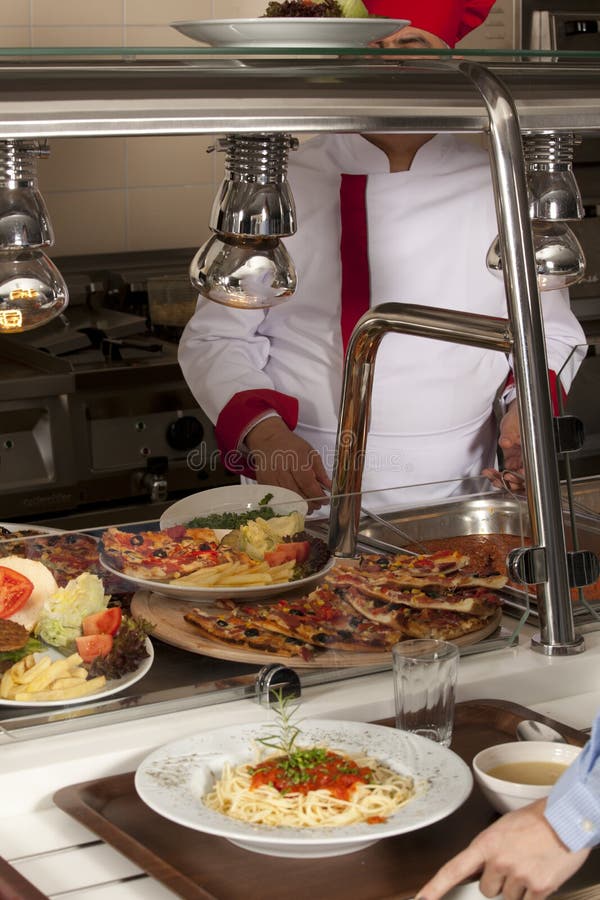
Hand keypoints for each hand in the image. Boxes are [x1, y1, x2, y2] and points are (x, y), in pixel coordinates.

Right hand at [245, 417, 331, 509]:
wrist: (269, 440)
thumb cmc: (291, 446)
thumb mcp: (310, 454)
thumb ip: (320, 471)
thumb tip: (330, 487)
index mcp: (295, 459)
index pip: (307, 483)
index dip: (317, 494)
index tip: (325, 499)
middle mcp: (281, 468)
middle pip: (296, 493)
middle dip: (310, 503)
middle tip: (318, 505)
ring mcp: (270, 476)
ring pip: (286, 498)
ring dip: (299, 505)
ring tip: (309, 506)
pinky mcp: (263, 482)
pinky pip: (276, 498)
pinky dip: (287, 503)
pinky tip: (296, 503)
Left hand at [416, 799, 589, 899]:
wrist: (564, 819)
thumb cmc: (535, 820)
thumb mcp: (501, 829)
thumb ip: (487, 850)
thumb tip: (478, 869)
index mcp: (485, 844)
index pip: (453, 870)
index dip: (434, 888)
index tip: (421, 899)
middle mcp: (498, 861)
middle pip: (486, 889)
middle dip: (496, 882)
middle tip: (512, 863)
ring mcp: (518, 876)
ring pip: (508, 896)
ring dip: (516, 886)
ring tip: (528, 864)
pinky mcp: (538, 888)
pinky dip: (533, 893)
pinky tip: (538, 873)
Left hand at [483, 400, 524, 489]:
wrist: (515, 414)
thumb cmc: (520, 417)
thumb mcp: (514, 424)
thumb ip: (509, 435)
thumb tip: (506, 442)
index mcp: (534, 452)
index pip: (531, 471)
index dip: (522, 477)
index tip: (511, 476)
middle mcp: (528, 459)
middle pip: (523, 479)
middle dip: (510, 483)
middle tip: (499, 480)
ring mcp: (520, 461)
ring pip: (514, 479)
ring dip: (502, 481)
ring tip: (491, 477)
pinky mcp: (511, 461)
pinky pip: (506, 473)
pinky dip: (497, 475)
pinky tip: (490, 473)